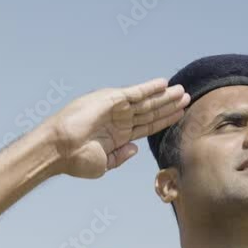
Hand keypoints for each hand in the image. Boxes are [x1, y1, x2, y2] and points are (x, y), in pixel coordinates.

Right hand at [46, 78, 189, 178]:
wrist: (60, 150)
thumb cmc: (76, 160)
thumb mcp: (104, 164)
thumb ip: (120, 156)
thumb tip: (135, 149)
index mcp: (118, 135)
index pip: (147, 126)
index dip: (164, 120)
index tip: (180, 115)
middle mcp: (118, 120)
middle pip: (150, 112)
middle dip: (169, 106)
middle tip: (187, 98)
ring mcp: (115, 108)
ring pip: (147, 102)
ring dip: (165, 97)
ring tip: (182, 91)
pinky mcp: (110, 99)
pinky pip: (135, 92)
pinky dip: (149, 87)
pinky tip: (164, 84)